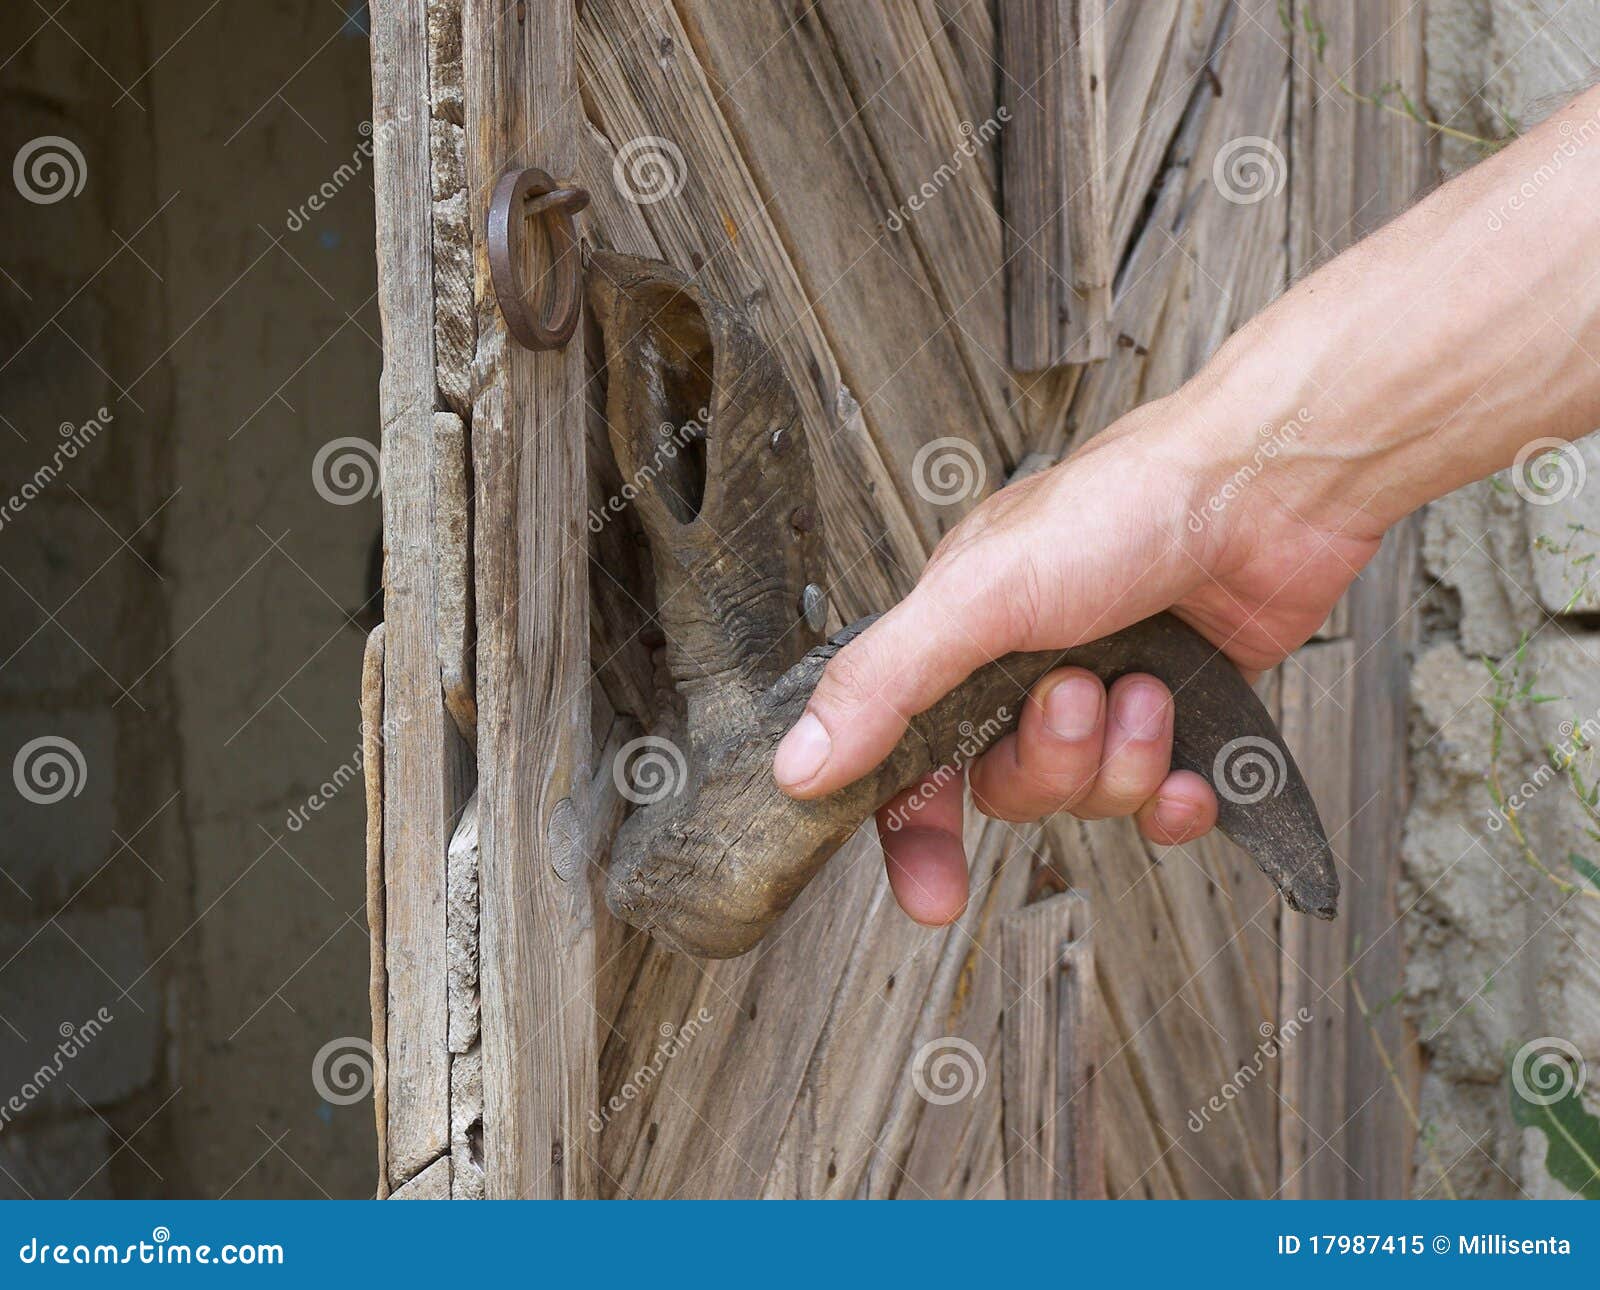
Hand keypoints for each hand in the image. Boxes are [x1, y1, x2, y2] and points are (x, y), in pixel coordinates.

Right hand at [771, 392, 1383, 925]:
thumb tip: (800, 765)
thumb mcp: (977, 595)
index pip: (909, 758)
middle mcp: (1028, 671)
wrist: (1269, 488)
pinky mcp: (1182, 714)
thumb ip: (885, 684)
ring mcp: (1107, 694)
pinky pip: (1162, 805)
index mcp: (961, 641)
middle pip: (1009, 790)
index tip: (933, 894)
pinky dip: (1178, 796)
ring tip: (1147, 685)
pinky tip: (1192, 767)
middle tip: (1077, 695)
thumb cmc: (1124, 507)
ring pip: (1090, 798)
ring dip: (1124, 756)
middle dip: (1051, 761)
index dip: (916, 831)